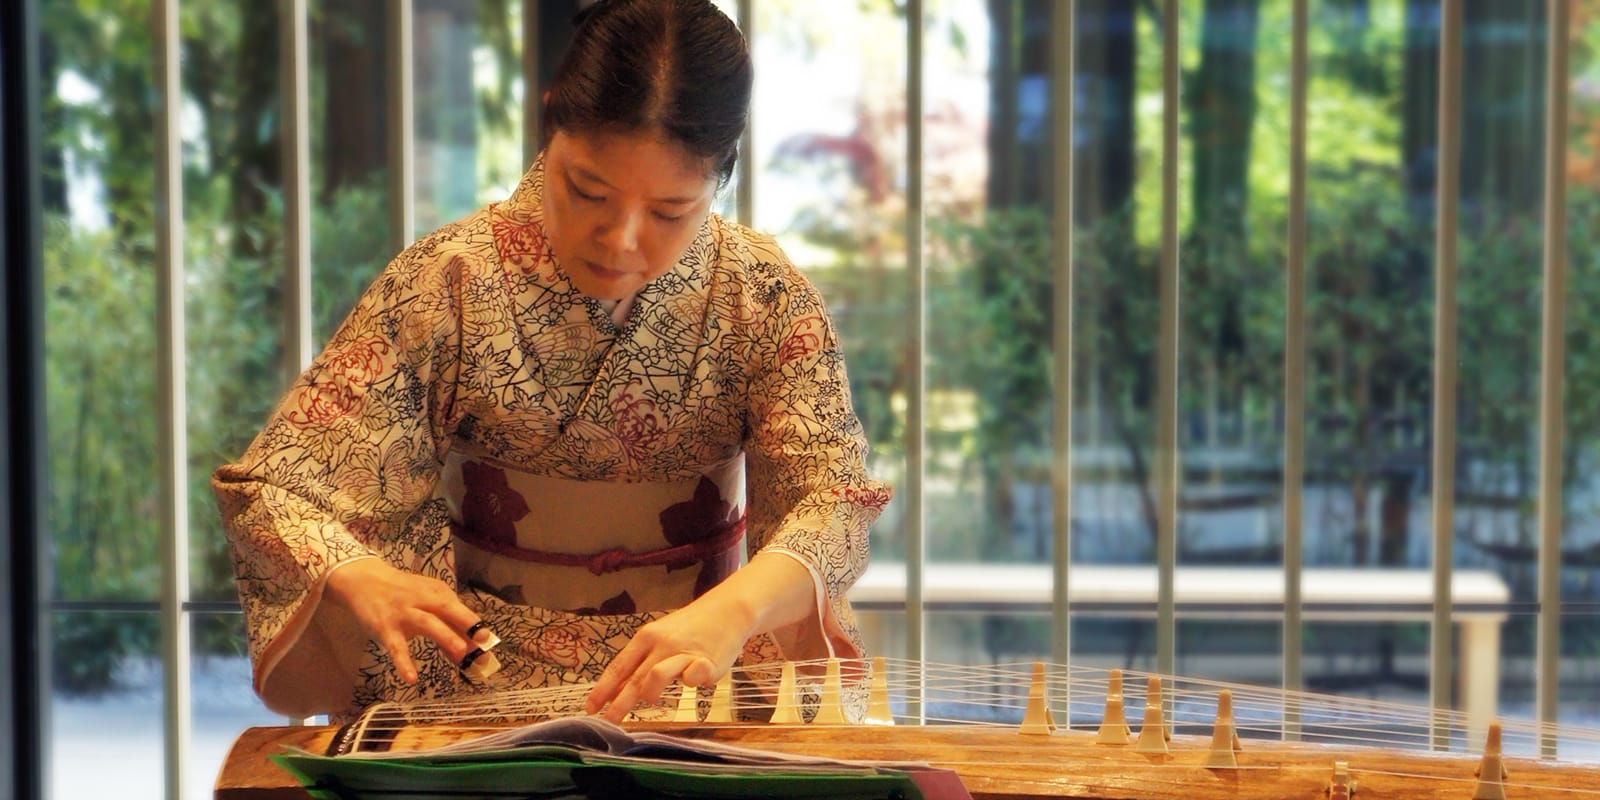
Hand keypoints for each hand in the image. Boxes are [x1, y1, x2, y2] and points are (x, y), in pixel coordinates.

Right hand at [321, 557, 490, 683]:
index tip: (490, 643)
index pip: (460, 611)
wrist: (365, 581)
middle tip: (484, 643)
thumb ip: (447, 625)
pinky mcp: (386, 628)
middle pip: (448, 609)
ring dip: (445, 636)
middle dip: (467, 625)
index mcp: (437, 593)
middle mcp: (423, 601)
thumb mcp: (426, 602)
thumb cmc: (402, 595)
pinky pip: (396, 647)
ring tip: (460, 653)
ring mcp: (404, 614)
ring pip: (427, 623)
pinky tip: (411, 678)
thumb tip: (470, 651)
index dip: (476, 627)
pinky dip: (403, 662)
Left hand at [584, 551, 818, 721]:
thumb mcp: (661, 638)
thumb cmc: (691, 628)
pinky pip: (693, 679)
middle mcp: (661, 644)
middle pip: (633, 679)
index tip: (590, 708)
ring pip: (655, 677)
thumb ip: (642, 662)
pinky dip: (691, 683)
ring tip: (652, 699)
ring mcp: (683, 652)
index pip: (619, 667)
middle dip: (618, 704)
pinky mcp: (706, 662)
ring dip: (650, 694)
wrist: (728, 610)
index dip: (603, 689)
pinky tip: (695, 679)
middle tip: (608, 722)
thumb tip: (616, 690)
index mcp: (646, 637)